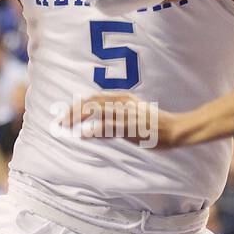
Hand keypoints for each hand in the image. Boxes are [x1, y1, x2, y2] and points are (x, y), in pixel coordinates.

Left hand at [60, 92, 184, 148]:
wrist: (174, 128)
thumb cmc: (153, 125)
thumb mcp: (131, 118)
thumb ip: (111, 123)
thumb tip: (89, 132)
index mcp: (123, 98)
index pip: (93, 98)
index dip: (76, 105)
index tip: (64, 114)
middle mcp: (122, 103)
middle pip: (91, 103)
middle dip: (72, 111)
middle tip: (59, 121)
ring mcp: (126, 114)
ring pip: (96, 112)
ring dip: (78, 118)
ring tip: (65, 126)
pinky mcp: (131, 126)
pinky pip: (109, 127)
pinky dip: (94, 130)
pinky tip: (83, 135)